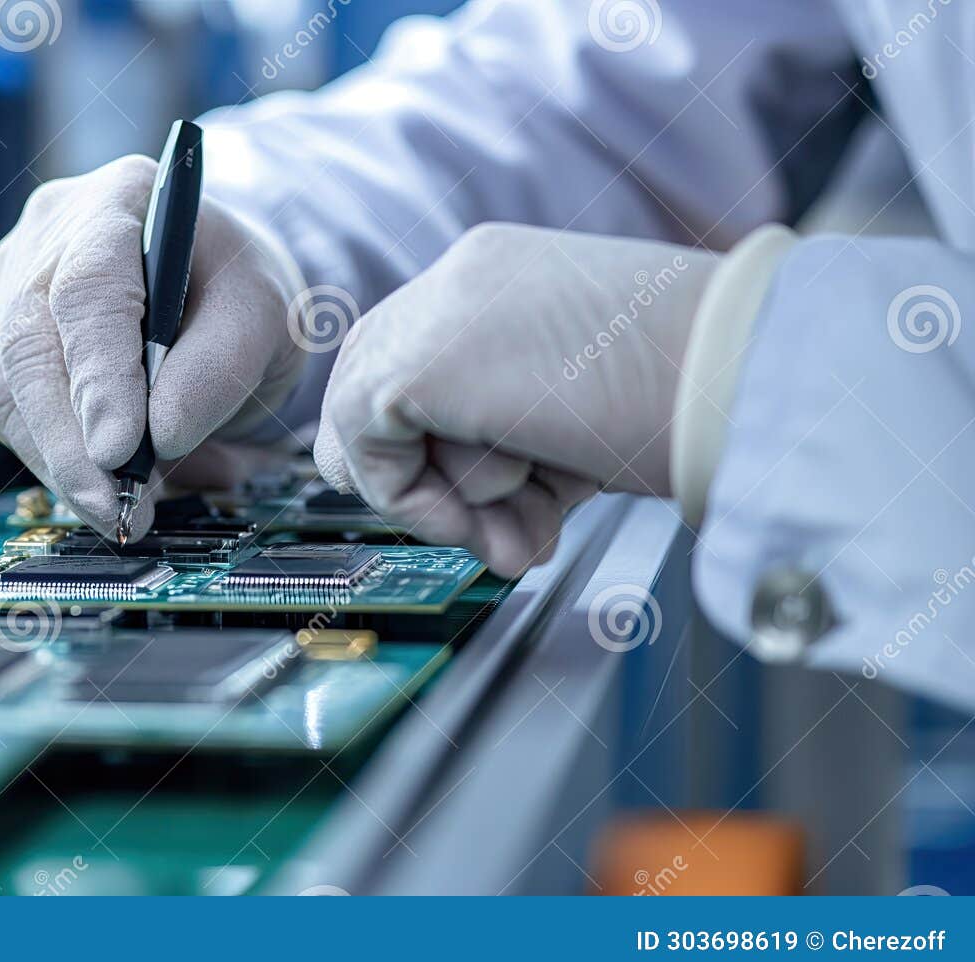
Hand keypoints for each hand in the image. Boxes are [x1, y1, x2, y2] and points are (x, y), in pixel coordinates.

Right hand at [0, 155, 308, 537]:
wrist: (214, 288)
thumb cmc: (235, 289)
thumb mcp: (264, 316)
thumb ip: (220, 367)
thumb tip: (160, 436)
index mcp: (119, 201)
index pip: (86, 288)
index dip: (98, 374)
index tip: (119, 449)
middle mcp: (49, 236)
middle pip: (26, 342)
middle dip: (69, 442)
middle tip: (118, 508)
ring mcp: (13, 285)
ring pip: (5, 387)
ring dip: (60, 463)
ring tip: (121, 509)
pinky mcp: (1, 341)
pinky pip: (8, 412)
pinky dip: (55, 461)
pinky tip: (98, 485)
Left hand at [314, 223, 719, 574]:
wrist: (744, 376)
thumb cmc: (696, 397)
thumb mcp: (580, 407)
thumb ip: (512, 430)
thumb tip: (468, 495)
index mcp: (503, 278)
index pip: (424, 376)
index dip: (455, 457)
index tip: (513, 507)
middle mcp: (460, 279)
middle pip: (385, 403)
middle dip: (442, 485)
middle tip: (512, 535)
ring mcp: (432, 311)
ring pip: (379, 428)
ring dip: (453, 497)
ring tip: (535, 513)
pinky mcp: (415, 360)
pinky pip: (365, 449)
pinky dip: (419, 504)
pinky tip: (496, 509)